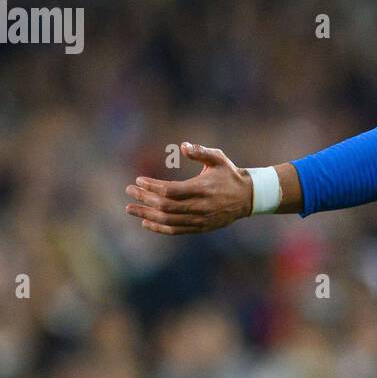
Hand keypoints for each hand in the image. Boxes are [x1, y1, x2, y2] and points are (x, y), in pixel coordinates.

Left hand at [125, 141, 252, 234]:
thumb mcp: (219, 158)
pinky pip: (175, 230)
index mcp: (203, 188)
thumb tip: (183, 146)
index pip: (171, 191)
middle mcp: (200, 206)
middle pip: (165, 207)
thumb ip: (201, 152)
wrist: (247, 197)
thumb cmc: (229, 174)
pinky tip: (145, 222)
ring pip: (168, 221)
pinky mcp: (200, 228)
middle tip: (129, 191)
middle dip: (144, 199)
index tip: (139, 180)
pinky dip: (159, 228)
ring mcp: (200, 219)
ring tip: (130, 208)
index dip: (152, 187)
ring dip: (146, 215)